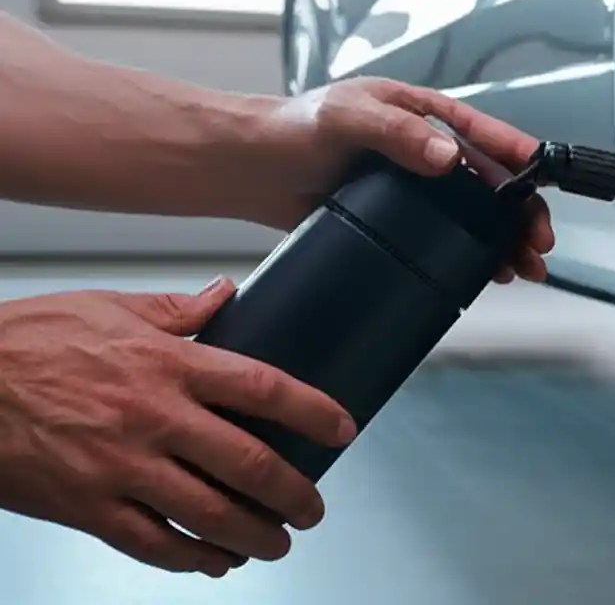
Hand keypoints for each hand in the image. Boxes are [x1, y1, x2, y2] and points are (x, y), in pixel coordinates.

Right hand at [0, 277, 355, 576]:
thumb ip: (175, 310)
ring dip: (254, 535)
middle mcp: (153, 419)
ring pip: (209, 514)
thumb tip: (226, 295)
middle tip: (313, 508)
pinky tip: (214, 561)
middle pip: (247, 463)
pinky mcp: (87, 508)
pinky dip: (192, 558)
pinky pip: (153, 544)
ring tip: (277, 543)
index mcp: (165, 364)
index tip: (342, 428)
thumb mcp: (106, 307)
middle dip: (293, 493)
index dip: (312, 411)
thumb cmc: (25, 343)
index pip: (261, 387)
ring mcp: (121, 469)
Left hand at [251, 78, 554, 283]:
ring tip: (526, 267)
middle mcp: (427, 149)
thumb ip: (398, 131)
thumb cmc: (294, 128)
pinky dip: (472, 254)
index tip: (542, 175)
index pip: (483, 132)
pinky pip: (446, 236)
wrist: (250, 166)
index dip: (518, 155)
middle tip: (539, 241)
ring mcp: (415, 187)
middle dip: (522, 211)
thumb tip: (449, 157)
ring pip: (475, 213)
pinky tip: (488, 272)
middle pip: (490, 181)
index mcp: (422, 115)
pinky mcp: (399, 218)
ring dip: (504, 239)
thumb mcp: (347, 117)